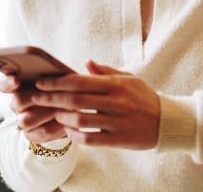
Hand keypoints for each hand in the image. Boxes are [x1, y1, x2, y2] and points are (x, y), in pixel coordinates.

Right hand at [0, 75, 66, 142]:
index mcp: (17, 85)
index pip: (4, 84)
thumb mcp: (55, 77)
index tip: (16, 80)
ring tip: (64, 107)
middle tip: (52, 94)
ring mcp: (22, 120)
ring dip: (46, 113)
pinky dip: (54, 126)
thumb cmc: (60, 88)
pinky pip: (40, 132)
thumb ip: (47, 72)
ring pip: (26, 120)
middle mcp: (16, 103)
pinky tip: (65, 121)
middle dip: (35, 98)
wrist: (67, 110)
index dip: (8, 82)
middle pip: (17, 101)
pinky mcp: (32, 134)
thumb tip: (49, 67)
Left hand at [32, 60, 160, 149]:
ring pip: (80, 120)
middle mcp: (116, 102)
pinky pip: (90, 139)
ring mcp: (117, 122)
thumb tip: (85, 63)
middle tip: (35, 97)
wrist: (168, 122)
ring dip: (62, 118)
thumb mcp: (129, 79)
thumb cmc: (144, 98)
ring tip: (53, 114)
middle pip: (75, 99)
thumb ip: (106, 71)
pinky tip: (69, 131)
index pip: (79, 81)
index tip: (40, 82)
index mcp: (116, 84)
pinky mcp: (119, 140)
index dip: (56, 82)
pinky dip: (75, 136)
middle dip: (50, 98)